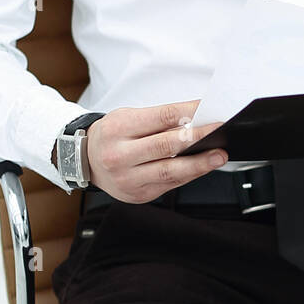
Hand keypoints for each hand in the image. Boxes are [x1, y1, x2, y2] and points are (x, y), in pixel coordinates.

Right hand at [82, 100, 227, 202]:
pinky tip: (202, 167)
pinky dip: (188, 175)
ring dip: (198, 163)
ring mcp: (128, 179)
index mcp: (119, 129)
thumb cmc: (112, 135)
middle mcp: (121, 156)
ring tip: (218, 155)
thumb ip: (159, 119)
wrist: (84, 162)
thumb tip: (195, 118)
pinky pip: (168, 184)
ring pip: (169, 171)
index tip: (209, 108)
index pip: (161, 116)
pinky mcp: (137, 195)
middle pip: (166, 145)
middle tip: (219, 131)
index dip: (189, 112)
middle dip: (198, 138)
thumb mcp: (128, 117)